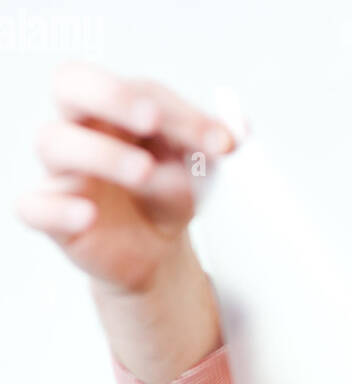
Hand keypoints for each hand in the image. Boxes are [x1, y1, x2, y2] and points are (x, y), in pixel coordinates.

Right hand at [14, 60, 237, 293]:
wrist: (154, 250)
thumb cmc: (167, 195)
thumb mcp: (200, 169)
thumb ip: (217, 145)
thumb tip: (240, 127)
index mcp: (118, 110)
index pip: (136, 90)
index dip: (178, 111)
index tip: (221, 143)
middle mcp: (83, 130)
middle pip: (71, 86)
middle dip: (112, 96)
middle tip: (151, 119)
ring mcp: (64, 170)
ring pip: (55, 142)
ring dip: (102, 154)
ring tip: (145, 173)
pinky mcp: (52, 215)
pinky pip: (34, 205)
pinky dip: (56, 207)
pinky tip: (88, 213)